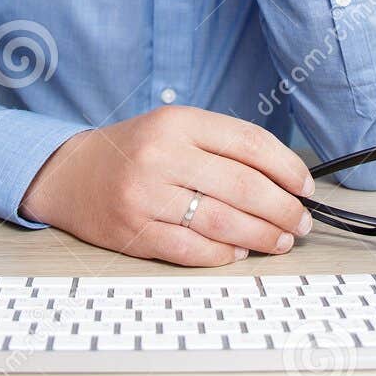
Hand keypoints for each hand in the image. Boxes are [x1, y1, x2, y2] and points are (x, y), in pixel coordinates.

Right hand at [18, 106, 315, 266]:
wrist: (69, 174)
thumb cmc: (134, 152)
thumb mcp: (174, 129)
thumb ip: (222, 147)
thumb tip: (284, 182)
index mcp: (178, 122)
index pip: (250, 143)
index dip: (288, 169)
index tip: (306, 187)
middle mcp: (162, 155)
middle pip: (244, 186)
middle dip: (284, 209)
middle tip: (301, 222)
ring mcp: (145, 195)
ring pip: (224, 222)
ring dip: (263, 236)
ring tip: (280, 240)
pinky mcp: (134, 231)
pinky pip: (192, 249)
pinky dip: (224, 254)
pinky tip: (239, 251)